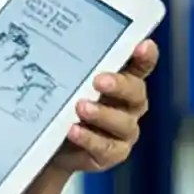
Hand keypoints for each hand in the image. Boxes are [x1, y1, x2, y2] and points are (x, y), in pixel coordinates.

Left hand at [48, 39, 157, 173]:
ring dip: (102, 114)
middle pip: (136, 93)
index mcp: (123, 81)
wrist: (48, 143)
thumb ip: (74, 66)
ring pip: (123, 122)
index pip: (140, 66)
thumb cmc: (63, 102)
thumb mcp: (67, 81)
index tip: (144, 45)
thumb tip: (59, 40)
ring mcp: (123, 130)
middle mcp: (129, 105)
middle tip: (99, 81)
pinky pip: (105, 147)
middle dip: (119, 86)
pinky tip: (73, 131)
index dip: (145, 56)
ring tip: (81, 107)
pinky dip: (89, 138)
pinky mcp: (112, 153)